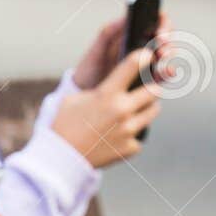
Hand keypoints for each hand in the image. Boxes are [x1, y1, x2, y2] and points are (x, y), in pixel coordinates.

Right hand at [53, 48, 161, 168]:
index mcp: (107, 94)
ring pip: (153, 111)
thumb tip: (113, 86)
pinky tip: (116, 136)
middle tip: (142, 90)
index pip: (133, 65)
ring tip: (130, 112)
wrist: (60, 159)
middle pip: (155, 90)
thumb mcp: (73, 100)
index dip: (143, 57)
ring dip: (145, 108)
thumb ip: (97, 91)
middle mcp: (122, 110)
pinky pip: (140, 135)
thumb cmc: (63, 125)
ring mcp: (129, 130)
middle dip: (150, 87)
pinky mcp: (131, 147)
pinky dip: (131, 135)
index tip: (145, 57)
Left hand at [70, 12, 170, 89]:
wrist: (86, 97)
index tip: (158, 28)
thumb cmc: (87, 72)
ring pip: (166, 54)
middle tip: (161, 43)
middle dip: (167, 38)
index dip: (161, 20)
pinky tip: (165, 72)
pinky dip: (168, 71)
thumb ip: (107, 35)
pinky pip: (163, 74)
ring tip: (162, 57)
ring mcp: (146, 64)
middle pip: (164, 37)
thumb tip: (124, 18)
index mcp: (129, 36)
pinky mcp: (149, 80)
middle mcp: (141, 48)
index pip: (152, 21)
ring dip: (169, 53)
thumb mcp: (94, 52)